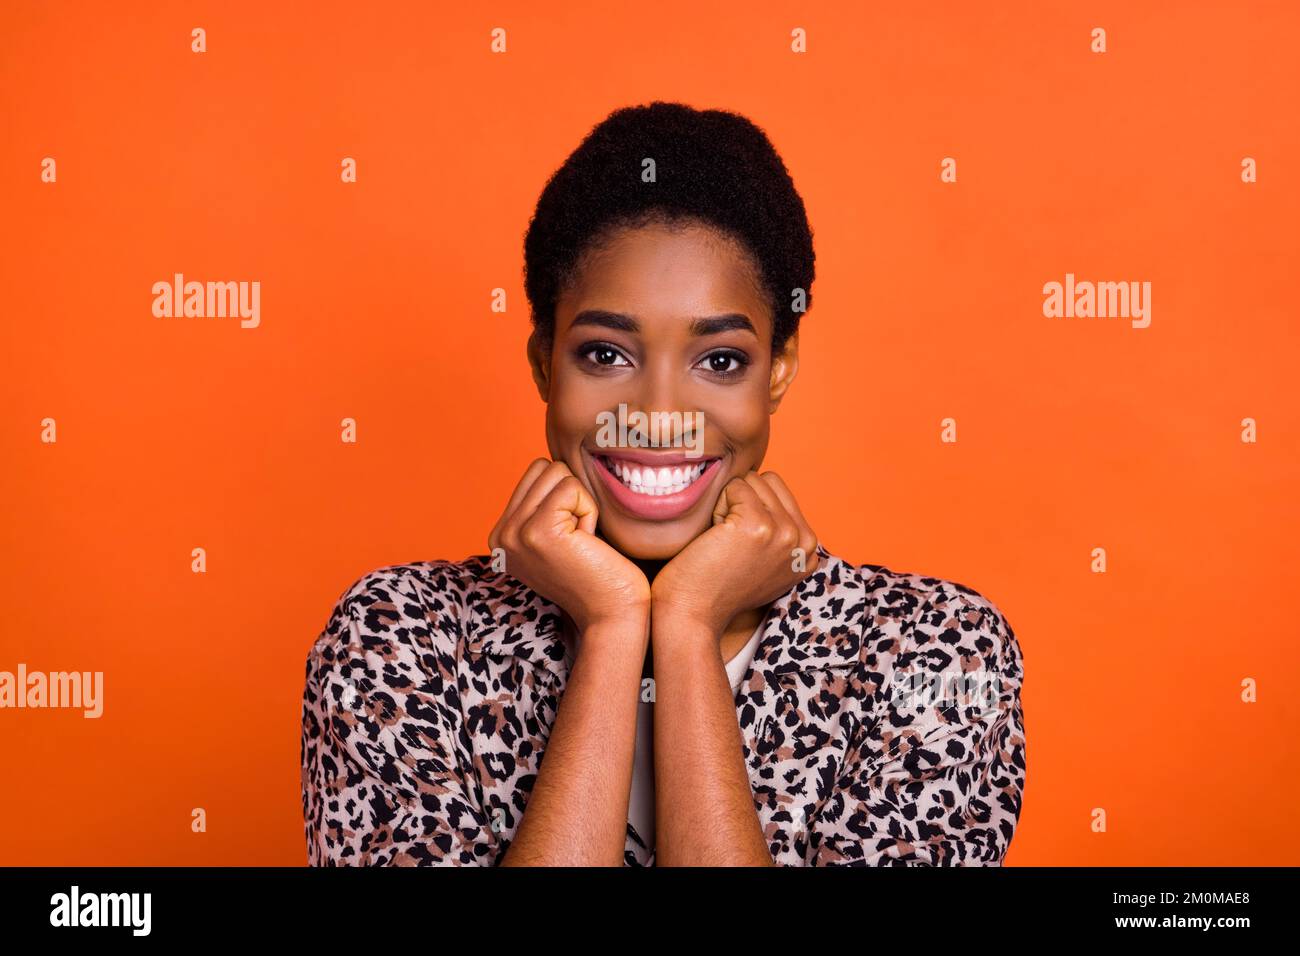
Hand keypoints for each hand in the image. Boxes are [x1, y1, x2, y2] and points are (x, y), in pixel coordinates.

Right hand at [488, 458, 650, 632]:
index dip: (566, 496)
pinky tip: (588, 543)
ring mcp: (515, 534)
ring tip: (582, 541)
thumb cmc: (597, 571)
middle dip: (573, 496)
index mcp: (501, 535)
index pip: (535, 472)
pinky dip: (590, 511)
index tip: (571, 538)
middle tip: (579, 539)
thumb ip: (542, 504)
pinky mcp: (538, 532)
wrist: (612, 613)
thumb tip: (552, 463)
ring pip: (557, 472)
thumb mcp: (558, 534)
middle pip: (544, 467)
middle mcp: (500, 536)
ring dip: (581, 504)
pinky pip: (572, 488)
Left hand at [650, 470, 818, 635]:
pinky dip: (715, 506)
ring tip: (723, 541)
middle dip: (742, 502)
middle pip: (767, 482)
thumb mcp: (765, 564)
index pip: (781, 491)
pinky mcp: (758, 525)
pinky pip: (734, 486)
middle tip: (729, 542)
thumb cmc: (717, 588)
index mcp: (809, 550)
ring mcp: (784, 533)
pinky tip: (714, 539)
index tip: (742, 548)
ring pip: (751, 481)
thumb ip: (779, 534)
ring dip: (728, 504)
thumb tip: (769, 488)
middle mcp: (804, 542)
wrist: (693, 616)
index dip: (752, 509)